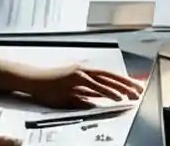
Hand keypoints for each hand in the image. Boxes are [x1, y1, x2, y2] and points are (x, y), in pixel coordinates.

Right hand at [15, 64, 143, 108]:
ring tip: (130, 95)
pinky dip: (105, 93)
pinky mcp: (72, 83)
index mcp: (84, 70)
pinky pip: (92, 89)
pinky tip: (114, 97)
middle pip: (110, 76)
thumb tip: (96, 100)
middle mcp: (83, 70)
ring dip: (118, 88)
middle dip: (126, 83)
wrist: (30, 78)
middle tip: (139, 89)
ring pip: (103, 81)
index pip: (109, 74)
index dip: (123, 80)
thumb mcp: (70, 88)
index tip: (135, 85)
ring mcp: (78, 76)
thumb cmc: (48, 83)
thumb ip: (84, 93)